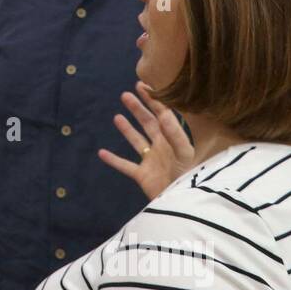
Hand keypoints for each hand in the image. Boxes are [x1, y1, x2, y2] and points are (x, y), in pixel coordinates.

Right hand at [98, 81, 194, 199]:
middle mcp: (161, 147)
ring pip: (136, 141)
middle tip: (125, 95)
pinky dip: (113, 160)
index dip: (153, 100)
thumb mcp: (185, 154)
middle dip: (137, 109)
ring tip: (116, 116)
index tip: (143, 86)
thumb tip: (164, 112)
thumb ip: (175, 133)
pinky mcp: (142, 176)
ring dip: (126, 129)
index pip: (162, 114)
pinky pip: (125, 165)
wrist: (183, 203)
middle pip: (147, 124)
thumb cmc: (189, 178)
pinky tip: (102, 153)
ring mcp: (151, 161)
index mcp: (173, 139)